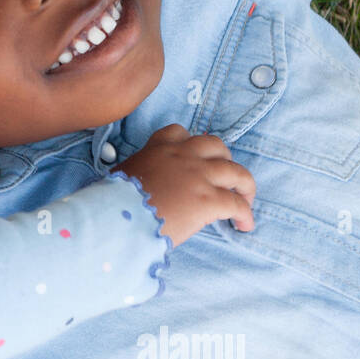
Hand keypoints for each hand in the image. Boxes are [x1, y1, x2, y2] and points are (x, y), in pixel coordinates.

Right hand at [115, 124, 255, 245]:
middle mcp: (182, 156)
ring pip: (237, 171)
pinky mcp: (209, 200)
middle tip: (224, 179)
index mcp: (158, 149)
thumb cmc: (114, 204)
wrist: (117, 219)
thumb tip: (143, 192)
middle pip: (216, 146)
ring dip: (245, 185)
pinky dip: (245, 214)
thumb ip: (140, 176)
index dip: (192, 145)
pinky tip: (244, 225)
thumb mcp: (122, 178)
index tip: (195, 158)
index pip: (179, 133)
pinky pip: (238, 204)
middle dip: (224, 160)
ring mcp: (199, 176)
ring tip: (245, 199)